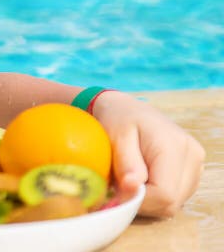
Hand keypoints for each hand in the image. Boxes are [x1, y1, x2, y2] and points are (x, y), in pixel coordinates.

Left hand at [92, 91, 205, 216]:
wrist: (127, 108)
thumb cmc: (118, 119)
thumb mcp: (116, 137)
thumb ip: (126, 164)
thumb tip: (133, 188)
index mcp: (173, 146)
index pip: (165, 194)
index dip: (140, 201)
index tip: (119, 193)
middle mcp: (192, 155)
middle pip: (172, 202)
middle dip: (144, 202)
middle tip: (121, 187)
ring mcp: (196, 163)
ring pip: (175, 203)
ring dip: (150, 200)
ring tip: (131, 179)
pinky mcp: (193, 170)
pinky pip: (176, 197)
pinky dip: (157, 196)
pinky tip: (143, 179)